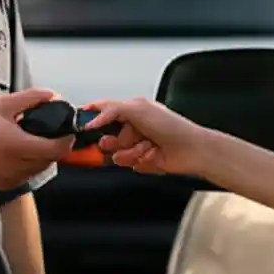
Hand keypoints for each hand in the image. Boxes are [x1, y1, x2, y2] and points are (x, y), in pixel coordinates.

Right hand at [0, 88, 74, 188]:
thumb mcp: (1, 104)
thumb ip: (30, 98)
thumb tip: (53, 95)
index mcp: (17, 145)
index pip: (57, 149)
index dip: (67, 139)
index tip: (66, 129)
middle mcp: (16, 165)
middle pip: (51, 159)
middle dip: (54, 145)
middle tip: (48, 131)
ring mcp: (11, 178)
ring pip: (39, 168)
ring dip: (42, 155)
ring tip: (31, 139)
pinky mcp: (5, 184)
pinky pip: (26, 175)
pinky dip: (28, 164)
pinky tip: (17, 151)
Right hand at [81, 97, 208, 175]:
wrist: (191, 150)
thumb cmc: (171, 126)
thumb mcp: (138, 109)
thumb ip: (111, 110)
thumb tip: (93, 118)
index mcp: (132, 110)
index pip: (104, 111)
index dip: (91, 118)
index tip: (82, 126)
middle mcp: (134, 127)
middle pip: (107, 137)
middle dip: (113, 142)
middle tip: (122, 141)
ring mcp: (138, 144)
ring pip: (117, 154)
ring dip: (129, 153)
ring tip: (145, 148)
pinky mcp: (143, 160)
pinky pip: (129, 164)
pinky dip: (139, 161)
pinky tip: (152, 156)